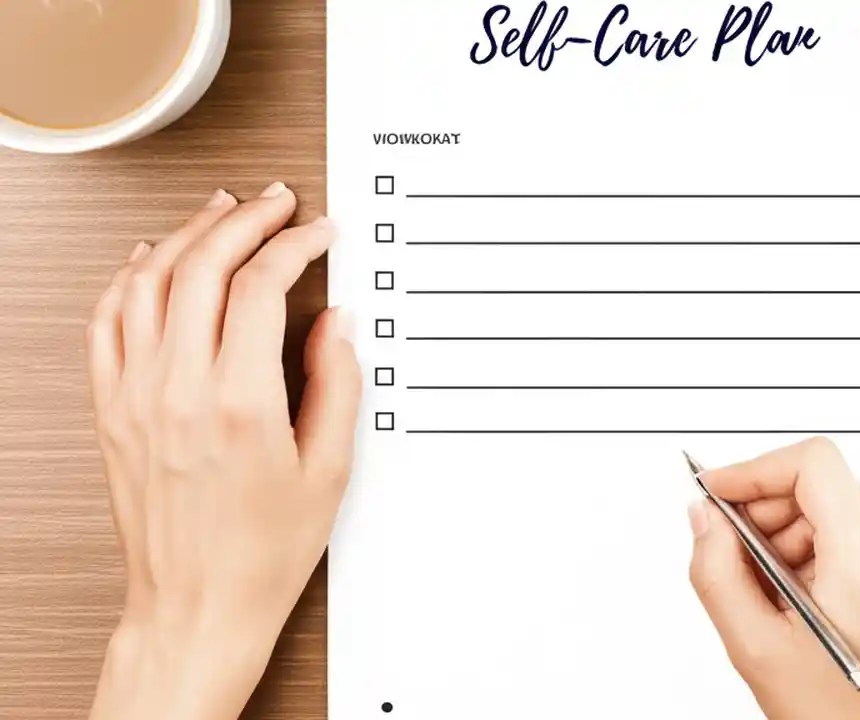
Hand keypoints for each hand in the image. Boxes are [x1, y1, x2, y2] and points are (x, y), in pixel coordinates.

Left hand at [85, 184, 360, 719]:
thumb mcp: (327, 470)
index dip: (294, 243)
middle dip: (244, 219)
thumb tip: (335, 322)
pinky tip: (150, 260)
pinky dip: (129, 277)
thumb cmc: (260, 552)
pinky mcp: (111, 409)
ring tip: (220, 210)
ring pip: (149, 280)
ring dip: (187, 233)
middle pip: (202, 265)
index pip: (260, 285)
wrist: (195, 604)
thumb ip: (336, 385)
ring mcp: (135, 396)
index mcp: (240, 402)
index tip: (317, 232)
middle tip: (275, 203)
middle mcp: (179, 389)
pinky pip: (107, 320)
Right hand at [688, 438, 859, 719]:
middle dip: (765, 509)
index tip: (718, 491)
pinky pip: (848, 531)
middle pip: (819, 481)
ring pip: (830, 504)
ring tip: (767, 591)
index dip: (754, 469)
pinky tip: (793, 598)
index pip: (812, 462)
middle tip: (733, 552)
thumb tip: (704, 520)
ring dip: (784, 534)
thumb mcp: (758, 649)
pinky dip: (809, 550)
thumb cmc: (848, 719)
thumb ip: (718, 573)